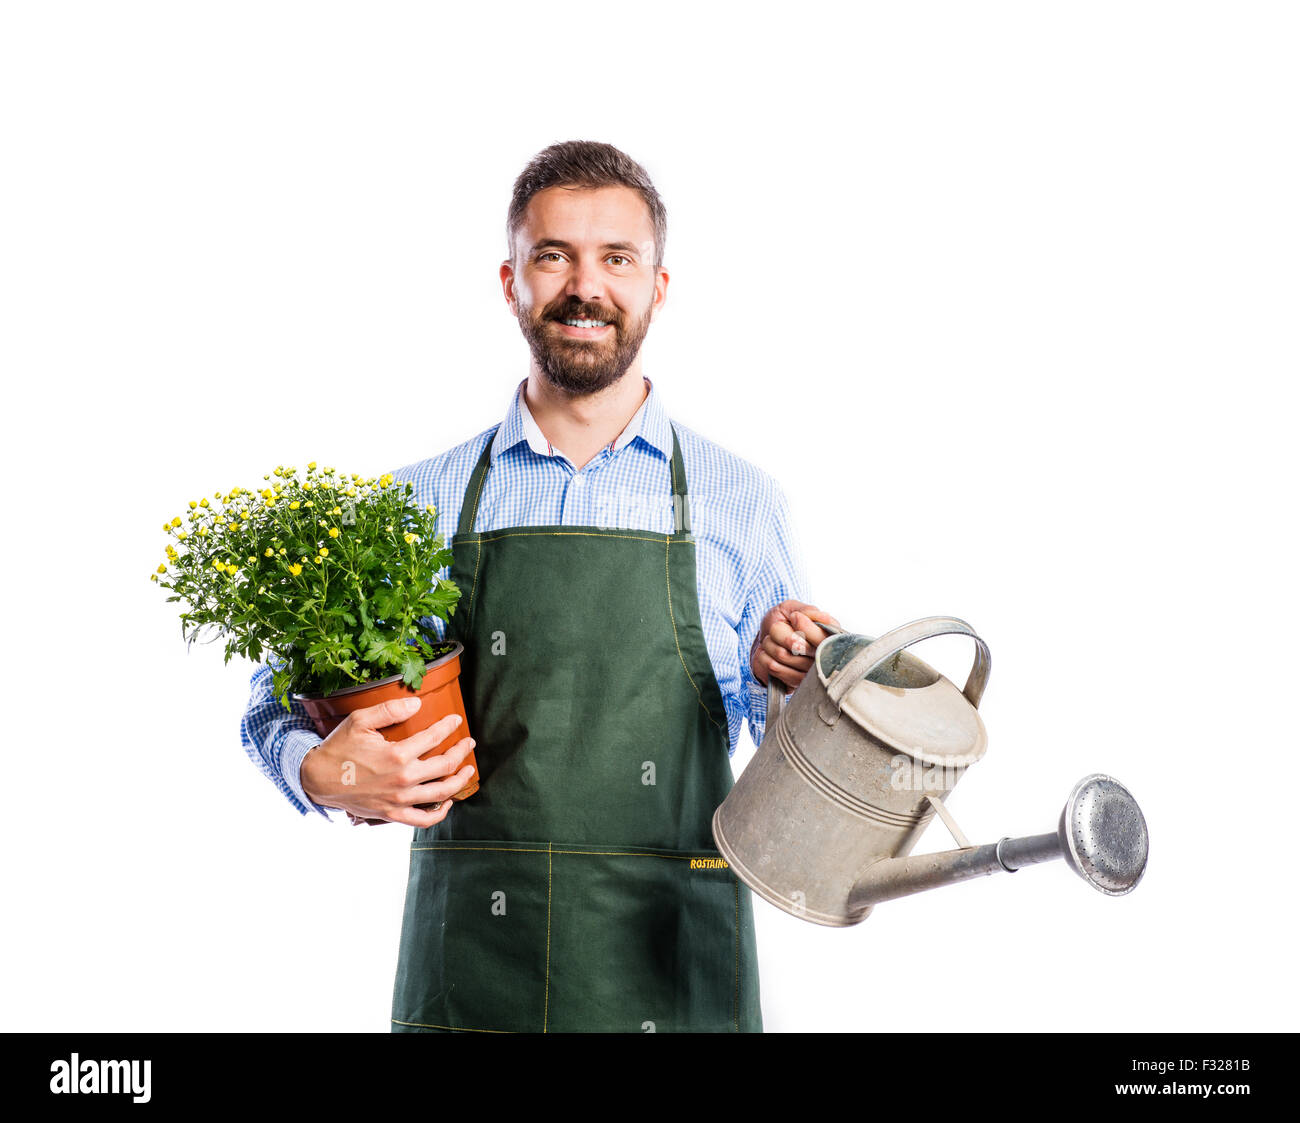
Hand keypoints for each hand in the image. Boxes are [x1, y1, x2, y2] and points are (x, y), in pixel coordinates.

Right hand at [300, 696, 476, 827]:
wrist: (318, 779)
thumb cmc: (339, 748)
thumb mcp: (360, 720)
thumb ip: (390, 710)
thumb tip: (418, 702)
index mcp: (397, 754)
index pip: (434, 737)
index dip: (449, 727)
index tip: (456, 721)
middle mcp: (403, 779)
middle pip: (445, 766)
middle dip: (461, 752)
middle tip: (469, 743)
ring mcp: (399, 800)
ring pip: (441, 793)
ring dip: (459, 780)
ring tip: (468, 770)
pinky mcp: (392, 814)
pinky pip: (424, 819)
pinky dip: (440, 812)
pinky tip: (447, 801)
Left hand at [750, 600, 840, 690]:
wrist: (766, 638)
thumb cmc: (783, 620)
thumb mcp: (794, 608)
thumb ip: (808, 611)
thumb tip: (822, 618)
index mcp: (832, 635)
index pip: (822, 637)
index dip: (805, 628)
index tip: (793, 617)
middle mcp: (825, 656)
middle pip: (799, 646)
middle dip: (781, 633)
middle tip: (777, 627)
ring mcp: (811, 672)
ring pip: (783, 655)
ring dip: (770, 644)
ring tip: (771, 640)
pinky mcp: (796, 683)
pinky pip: (774, 668)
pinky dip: (764, 656)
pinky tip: (768, 653)